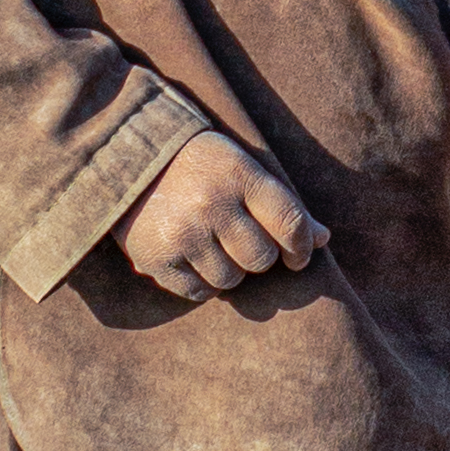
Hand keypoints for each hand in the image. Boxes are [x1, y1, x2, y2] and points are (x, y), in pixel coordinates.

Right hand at [118, 130, 322, 299]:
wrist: (125, 157)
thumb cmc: (198, 164)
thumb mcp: (242, 167)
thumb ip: (282, 203)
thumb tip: (323, 238)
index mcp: (239, 175)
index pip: (290, 223)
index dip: (301, 247)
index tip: (297, 255)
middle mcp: (211, 204)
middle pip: (262, 259)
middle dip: (259, 256)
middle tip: (241, 240)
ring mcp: (182, 234)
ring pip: (232, 279)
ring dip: (230, 269)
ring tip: (213, 244)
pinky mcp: (156, 259)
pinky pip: (200, 292)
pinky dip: (202, 282)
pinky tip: (193, 257)